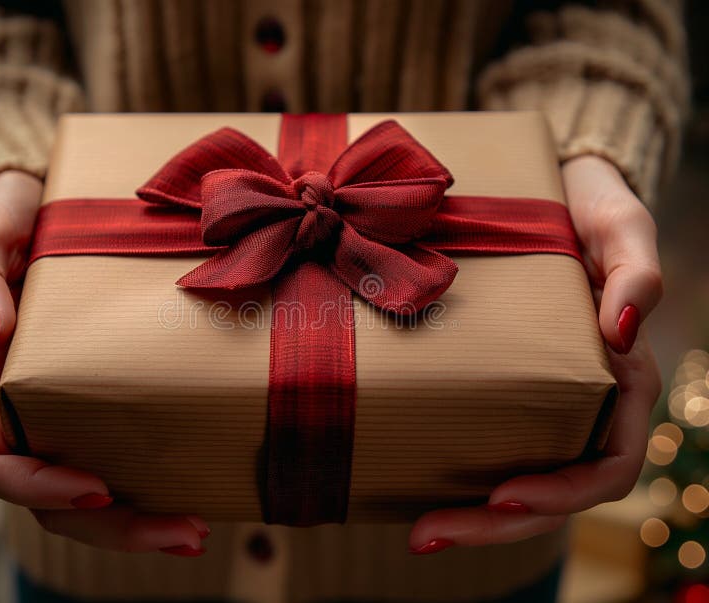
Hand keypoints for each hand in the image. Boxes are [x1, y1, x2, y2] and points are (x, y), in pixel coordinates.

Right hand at [0, 170, 208, 554]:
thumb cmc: (20, 217)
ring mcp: (52, 415)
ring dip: (138, 524)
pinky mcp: (89, 406)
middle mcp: (13, 411)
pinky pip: (110, 462)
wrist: (50, 213)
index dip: (40, 486)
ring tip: (198, 532)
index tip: (101, 488)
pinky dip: (147, 491)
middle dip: (114, 527)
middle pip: (47, 500)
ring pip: (82, 497)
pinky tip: (192, 497)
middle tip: (188, 534)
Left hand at [409, 155, 662, 552]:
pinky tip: (408, 484)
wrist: (547, 190)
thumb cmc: (591, 208)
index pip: (607, 466)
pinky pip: (482, 443)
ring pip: (514, 481)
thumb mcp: (622, 229)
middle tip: (425, 534)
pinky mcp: (497, 383)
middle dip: (493, 524)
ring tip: (415, 531)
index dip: (563, 493)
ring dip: (468, 516)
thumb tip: (623, 333)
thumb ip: (636, 275)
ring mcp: (537, 398)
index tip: (503, 495)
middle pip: (550, 492)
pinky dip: (452, 473)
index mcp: (621, 382)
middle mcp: (580, 402)